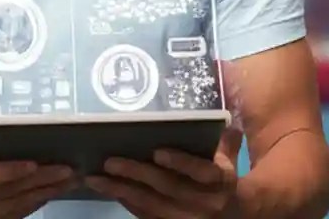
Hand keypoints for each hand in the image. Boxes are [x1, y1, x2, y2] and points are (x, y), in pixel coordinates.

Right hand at [0, 124, 77, 218]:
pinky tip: (52, 192)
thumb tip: (13, 133)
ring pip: (16, 206)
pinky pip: (16, 215)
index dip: (12, 170)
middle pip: (8, 191)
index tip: (35, 163)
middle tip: (68, 170)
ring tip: (68, 181)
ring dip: (45, 193)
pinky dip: (37, 203)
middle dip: (42, 180)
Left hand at [84, 127, 243, 218]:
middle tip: (109, 162)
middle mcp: (205, 202)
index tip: (157, 152)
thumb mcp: (229, 162)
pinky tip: (109, 191)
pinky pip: (146, 216)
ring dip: (121, 191)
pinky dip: (126, 203)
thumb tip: (225, 120)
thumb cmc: (223, 182)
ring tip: (95, 179)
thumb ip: (225, 142)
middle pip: (168, 188)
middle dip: (137, 174)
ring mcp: (187, 218)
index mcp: (220, 181)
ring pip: (151, 205)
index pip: (202, 172)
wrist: (233, 217)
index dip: (181, 163)